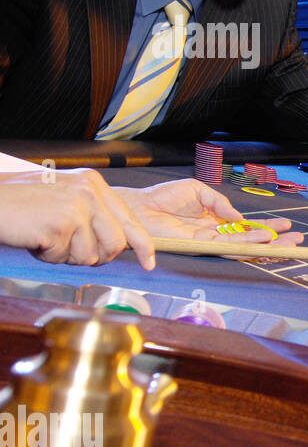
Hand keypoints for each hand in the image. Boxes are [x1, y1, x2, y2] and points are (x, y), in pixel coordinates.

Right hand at [0, 169, 155, 268]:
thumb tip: (117, 242)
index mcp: (93, 184)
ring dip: (65, 255)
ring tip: (46, 236)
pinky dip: (48, 255)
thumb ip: (91, 214)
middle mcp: (89, 192)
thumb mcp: (64, 199)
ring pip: (90, 255)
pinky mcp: (61, 224)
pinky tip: (36, 238)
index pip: (129, 219)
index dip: (142, 245)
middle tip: (68, 248)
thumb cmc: (20, 203)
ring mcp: (77, 207)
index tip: (148, 262)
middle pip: (116, 244)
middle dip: (96, 256)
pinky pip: (64, 257)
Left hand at [115, 180, 302, 246]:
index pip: (247, 227)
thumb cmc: (164, 197)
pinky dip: (249, 244)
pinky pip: (230, 246)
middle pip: (252, 240)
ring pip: (246, 247)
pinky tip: (265, 240)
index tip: (286, 225)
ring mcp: (211, 241)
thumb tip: (240, 217)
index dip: (267, 226)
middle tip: (297, 240)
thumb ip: (221, 203)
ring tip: (290, 243)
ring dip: (269, 246)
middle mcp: (217, 233)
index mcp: (217, 220)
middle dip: (276, 240)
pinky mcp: (203, 245)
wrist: (141, 207)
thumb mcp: (200, 191)